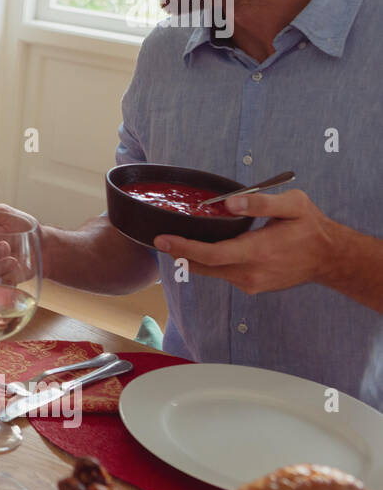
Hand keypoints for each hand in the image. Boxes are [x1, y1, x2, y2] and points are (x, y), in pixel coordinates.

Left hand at [152, 189, 336, 294]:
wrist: (328, 257)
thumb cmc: (310, 227)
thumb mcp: (294, 205)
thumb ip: (261, 202)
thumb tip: (229, 204)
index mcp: (258, 251)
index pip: (212, 254)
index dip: (184, 248)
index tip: (162, 240)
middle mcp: (250, 272)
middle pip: (204, 266)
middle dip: (180, 253)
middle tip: (160, 239)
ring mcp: (250, 283)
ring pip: (212, 272)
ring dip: (194, 258)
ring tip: (179, 241)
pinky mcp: (251, 287)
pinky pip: (223, 274)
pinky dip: (211, 263)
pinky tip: (209, 248)